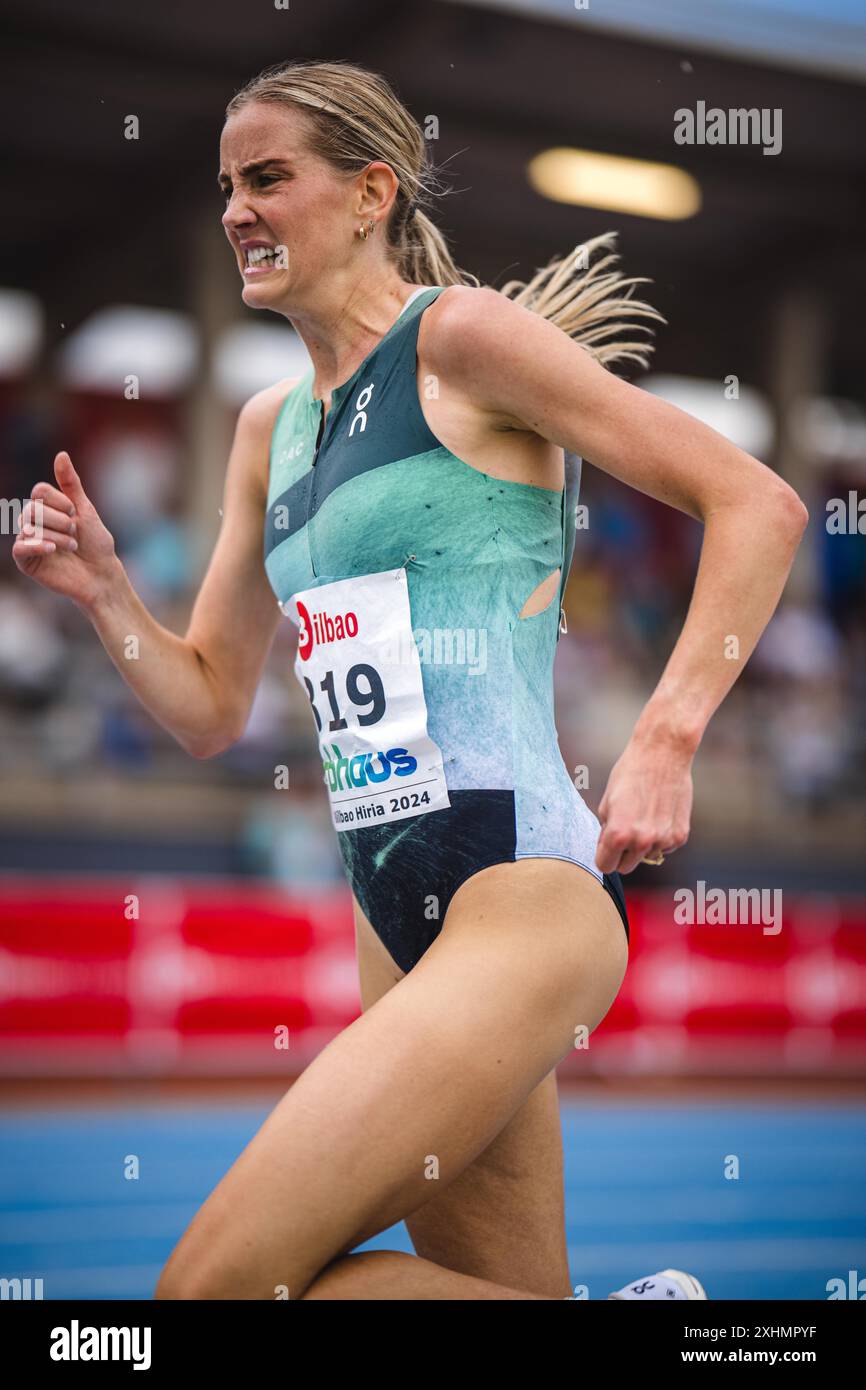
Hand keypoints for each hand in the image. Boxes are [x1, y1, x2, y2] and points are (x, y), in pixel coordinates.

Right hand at [12, 451, 119, 611]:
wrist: (102, 574)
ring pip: (29, 527)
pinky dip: (37, 545)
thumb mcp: (85, 509)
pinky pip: (19, 548)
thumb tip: (61, 454)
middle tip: (75, 533)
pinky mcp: (28, 562)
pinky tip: (53, 548)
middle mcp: (34, 523)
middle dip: (60, 520)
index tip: (75, 512)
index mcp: (46, 508)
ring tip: (73, 546)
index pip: (39, 491)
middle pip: (32, 508)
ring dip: (57, 536)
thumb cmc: (96, 544)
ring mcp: (29, 542)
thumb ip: (71, 484)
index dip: (59, 500)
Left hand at [595, 733, 693, 874]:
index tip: (606, 849)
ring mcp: (663, 840)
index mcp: (618, 834)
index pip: (605, 866)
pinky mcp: (680, 836)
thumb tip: (607, 849)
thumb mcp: (607, 802)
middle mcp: (641, 841)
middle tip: (625, 832)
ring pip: (647, 857)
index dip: (604, 856)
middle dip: (622, 854)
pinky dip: (661, 837)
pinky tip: (660, 814)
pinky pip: (665, 847)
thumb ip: (605, 830)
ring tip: (644, 816)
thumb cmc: (630, 773)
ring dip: (643, 844)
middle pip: (626, 867)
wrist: (663, 754)